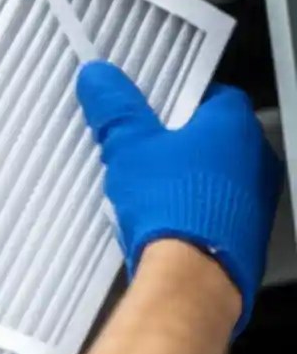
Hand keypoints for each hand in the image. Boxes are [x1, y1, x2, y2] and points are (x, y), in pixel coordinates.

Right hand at [76, 61, 282, 332]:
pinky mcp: (245, 233)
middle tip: (137, 148)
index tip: (145, 107)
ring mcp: (254, 198)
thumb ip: (115, 109)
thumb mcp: (129, 145)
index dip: (172, 99)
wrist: (193, 275)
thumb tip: (99, 78)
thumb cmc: (174, 205)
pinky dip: (189, 210)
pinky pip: (213, 210)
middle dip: (173, 142)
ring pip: (211, 175)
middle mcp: (254, 157)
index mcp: (234, 124)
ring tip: (143, 189)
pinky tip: (160, 220)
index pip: (208, 93)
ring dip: (182, 178)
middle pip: (208, 135)